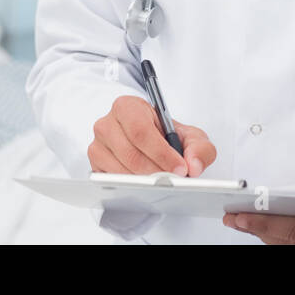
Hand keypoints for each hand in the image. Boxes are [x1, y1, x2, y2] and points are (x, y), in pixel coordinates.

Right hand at [89, 95, 216, 176]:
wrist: (153, 144)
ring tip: (163, 183)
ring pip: (120, 170)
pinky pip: (111, 181)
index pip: (140, 130)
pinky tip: (145, 185)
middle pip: (130, 153)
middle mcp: (107, 124)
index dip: (161, 152)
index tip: (180, 168)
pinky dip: (130, 187)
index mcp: (127, 107)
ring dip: (144, 181)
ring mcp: (97, 145)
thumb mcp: (190, 137)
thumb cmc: (167, 136)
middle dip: (156, 170)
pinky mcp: (95, 166)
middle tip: (174, 180)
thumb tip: (193, 165)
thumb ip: (199, 148)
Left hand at [222, 171, 294, 244]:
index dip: (266, 223)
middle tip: (233, 216)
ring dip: (262, 233)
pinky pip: (292, 246)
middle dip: (258, 228)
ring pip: (286, 246)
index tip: (243, 216)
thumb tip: (277, 197)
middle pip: (287, 242)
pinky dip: (274, 235)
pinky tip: (257, 226)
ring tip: (239, 220)